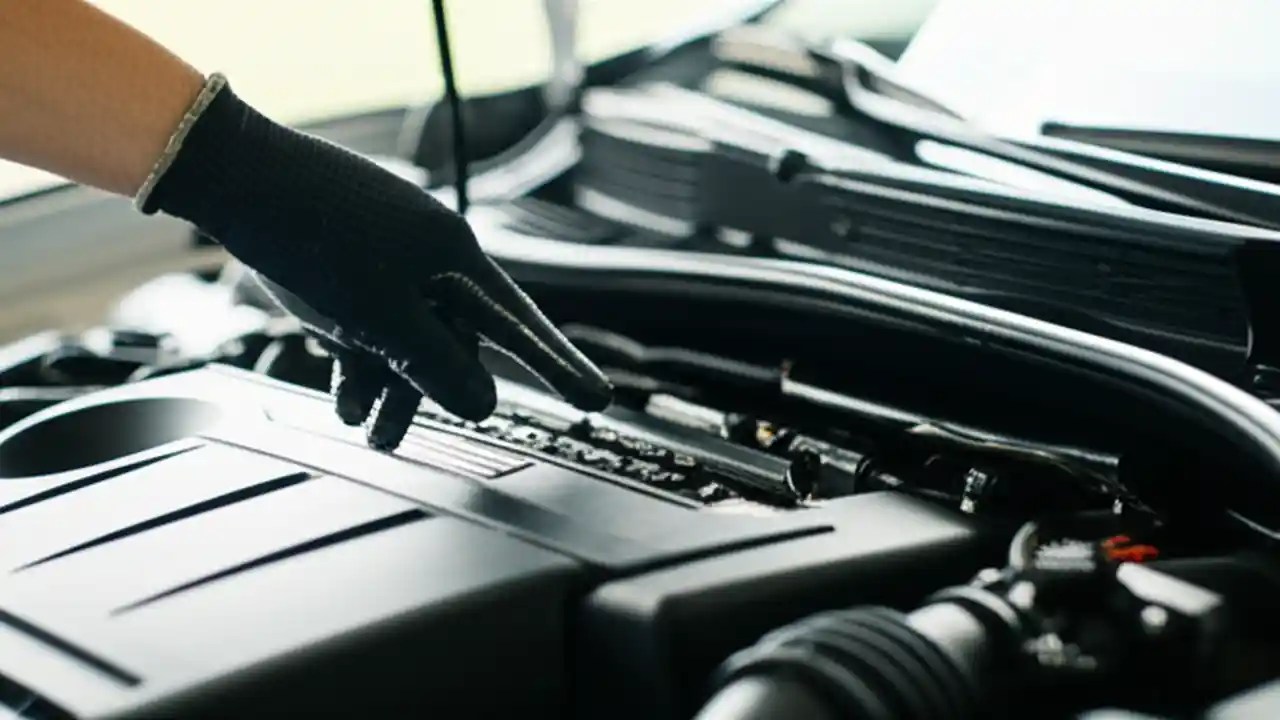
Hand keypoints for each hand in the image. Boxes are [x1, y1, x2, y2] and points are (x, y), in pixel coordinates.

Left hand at [141, 75, 611, 447]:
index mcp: (454, 258)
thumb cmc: (313, 236)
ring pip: (405, 337)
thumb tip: (484, 405)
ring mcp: (387, 260)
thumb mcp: (382, 316)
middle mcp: (430, 257)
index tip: (596, 399)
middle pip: (453, 340)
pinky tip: (342, 395)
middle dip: (428, 392)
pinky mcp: (348, 266)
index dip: (559, 366)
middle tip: (395, 436)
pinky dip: (359, 362)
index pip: (520, 325)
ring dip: (387, 385)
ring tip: (363, 426)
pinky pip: (370, 324)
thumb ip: (437, 364)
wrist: (235, 178)